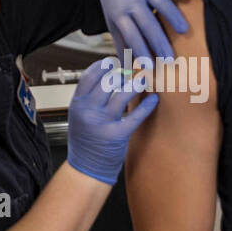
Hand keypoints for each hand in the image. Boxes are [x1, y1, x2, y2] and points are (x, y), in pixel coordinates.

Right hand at [66, 57, 157, 184]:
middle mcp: (87, 111)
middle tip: (132, 72)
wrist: (85, 169)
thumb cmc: (86, 140)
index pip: (89, 76)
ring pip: (121, 94)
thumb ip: (89, 98)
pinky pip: (135, 116)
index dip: (103, 65)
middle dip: (122, 74)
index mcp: (77, 104)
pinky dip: (147, 106)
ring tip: (144, 79)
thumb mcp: (79, 116)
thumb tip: (107, 76)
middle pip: (107, 81)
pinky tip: (154, 99)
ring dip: (136, 84)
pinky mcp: (116, 135)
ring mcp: (101, 123)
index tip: (113, 61)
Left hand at [96, 0, 199, 64]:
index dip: (140, 51)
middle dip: (158, 41)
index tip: (150, 67)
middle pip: (147, 22)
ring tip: (183, 31)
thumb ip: (121, 44)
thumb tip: (127, 71)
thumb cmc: (116, 2)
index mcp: (120, 14)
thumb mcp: (113, 22)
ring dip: (172, 15)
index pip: (131, 35)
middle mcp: (133, 1)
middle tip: (170, 59)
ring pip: (160, 2)